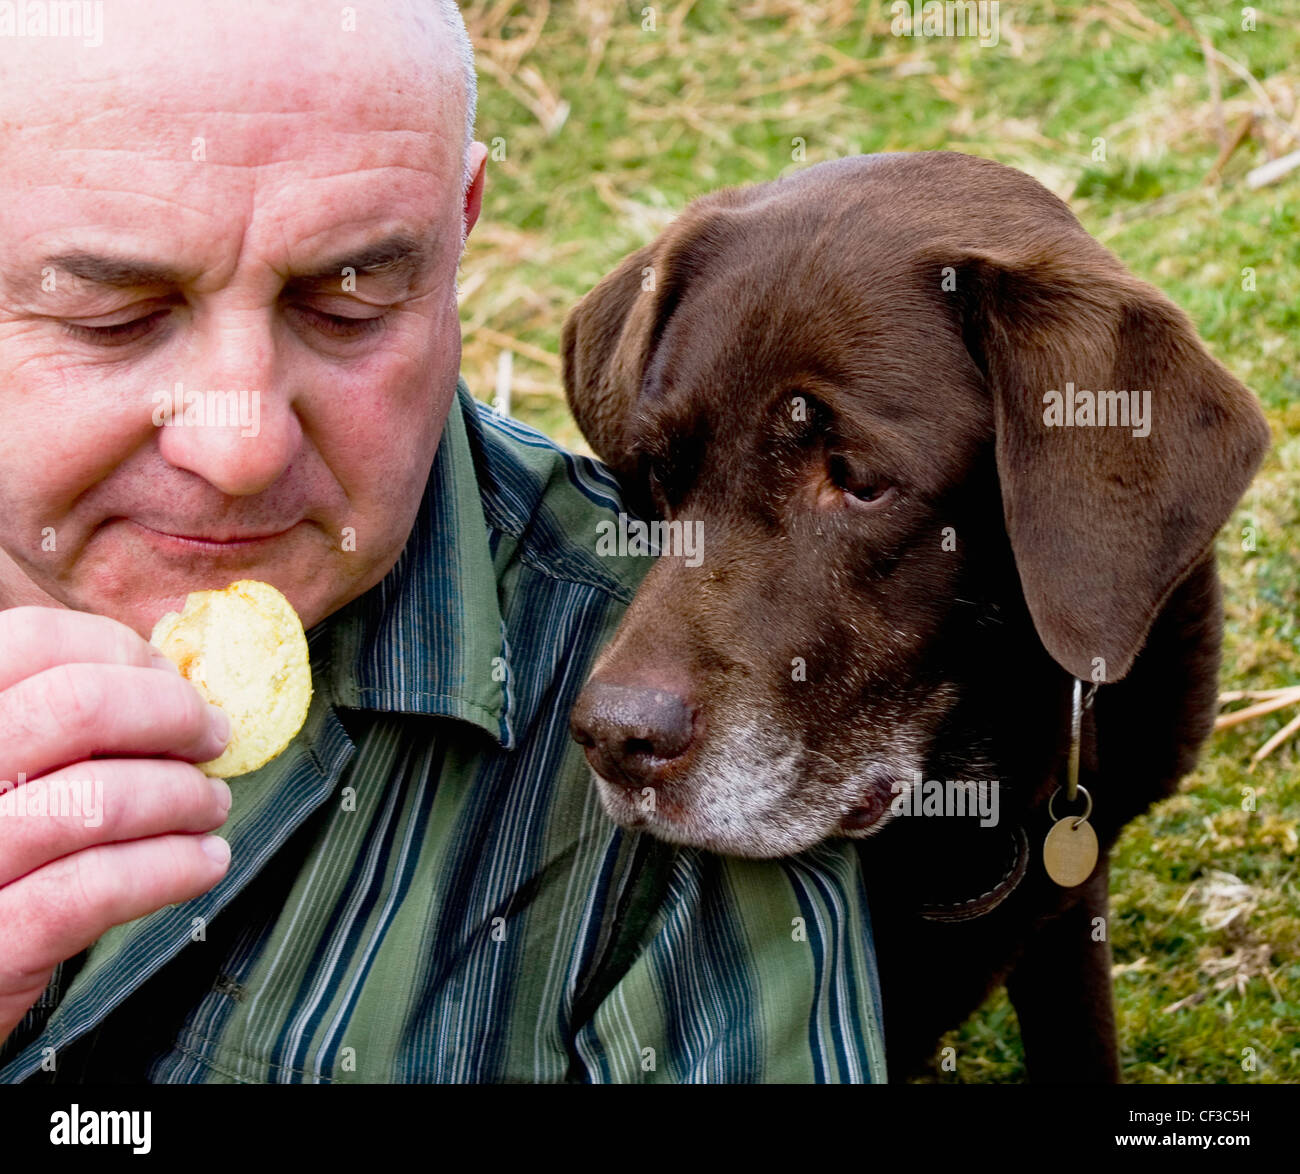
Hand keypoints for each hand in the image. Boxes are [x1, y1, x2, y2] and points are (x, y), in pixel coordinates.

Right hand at [0, 606, 232, 1048]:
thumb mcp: (1, 767)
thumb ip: (58, 721)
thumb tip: (169, 681)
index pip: (34, 641)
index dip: (124, 654)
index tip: (173, 683)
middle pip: (78, 707)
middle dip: (172, 715)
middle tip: (212, 738)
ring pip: (98, 799)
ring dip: (183, 796)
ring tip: (210, 805)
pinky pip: (98, 888)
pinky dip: (172, 867)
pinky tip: (203, 862)